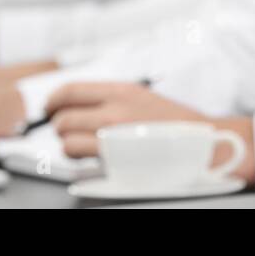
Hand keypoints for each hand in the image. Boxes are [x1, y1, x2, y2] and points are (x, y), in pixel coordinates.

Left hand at [46, 82, 254, 184]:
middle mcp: (114, 112)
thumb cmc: (178, 125)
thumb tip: (78, 105)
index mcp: (122, 92)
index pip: (69, 91)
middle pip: (62, 119)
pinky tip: (97, 162)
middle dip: (61, 128)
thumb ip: (112, 99)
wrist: (205, 146)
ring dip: (70, 147)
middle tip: (70, 133)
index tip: (49, 108)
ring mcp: (113, 139)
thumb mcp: (144, 98)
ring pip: (66, 143)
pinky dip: (82, 164)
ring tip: (85, 149)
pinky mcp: (114, 164)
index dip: (52, 101)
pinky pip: (81, 164)